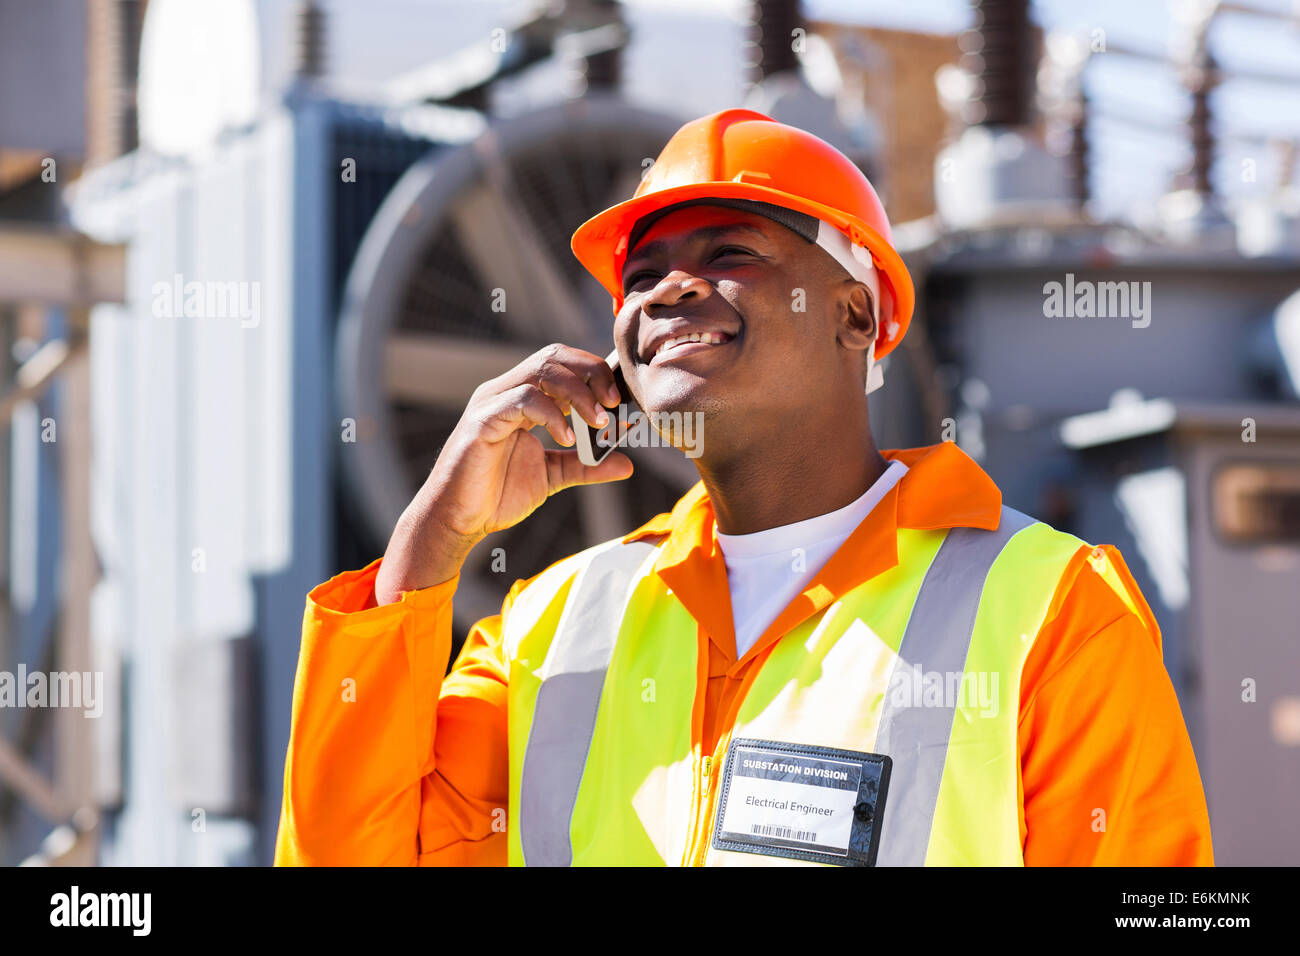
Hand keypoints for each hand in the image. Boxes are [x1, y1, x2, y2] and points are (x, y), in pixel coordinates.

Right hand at [373, 344, 633, 604]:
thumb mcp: (552, 476)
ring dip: (578, 394)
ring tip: (598, 423)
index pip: (563, 362)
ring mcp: (492, 402)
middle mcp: (506, 391)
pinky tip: (566, 439)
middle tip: (613, 404)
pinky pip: (523, 400)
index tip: (620, 402)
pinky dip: (551, 415)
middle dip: (592, 374)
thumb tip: (627, 463)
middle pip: (555, 357)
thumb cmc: (495, 495)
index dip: (595, 373)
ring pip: (541, 372)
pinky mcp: (482, 420)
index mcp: (522, 398)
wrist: (457, 520)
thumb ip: (587, 466)